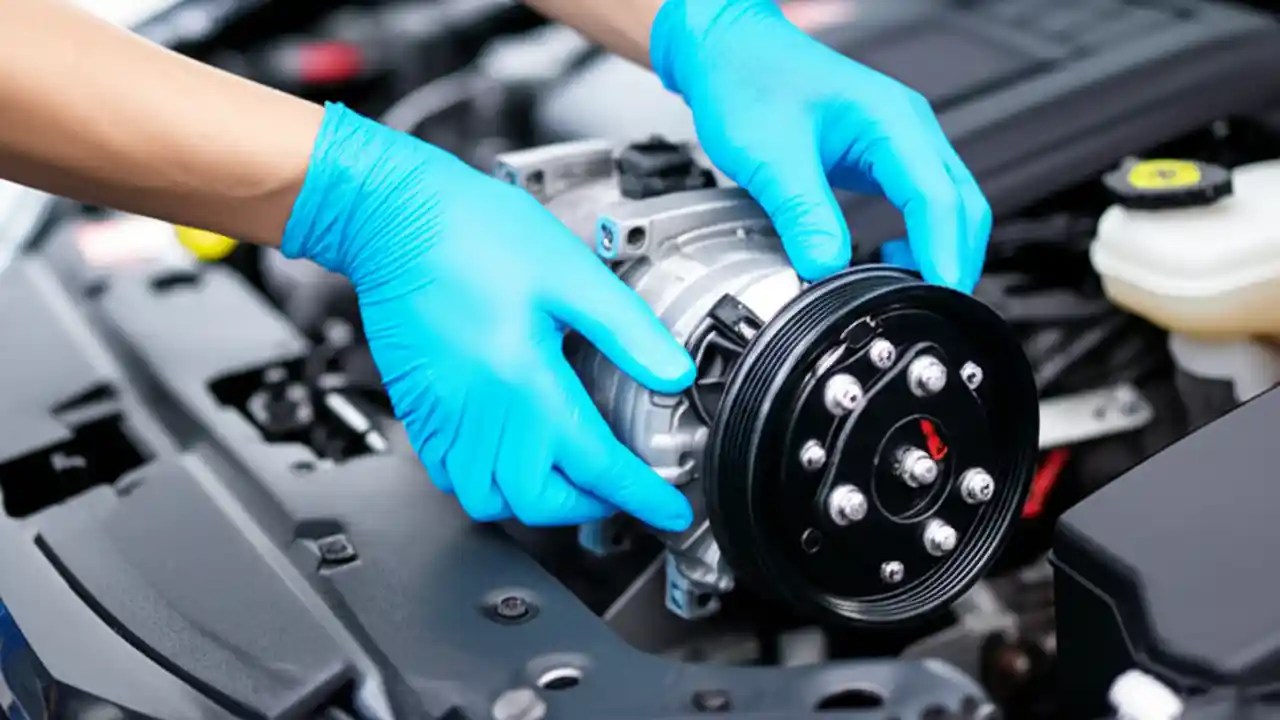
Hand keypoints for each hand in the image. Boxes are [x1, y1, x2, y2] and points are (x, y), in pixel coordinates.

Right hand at [282, 104, 695, 530]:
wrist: (393, 215)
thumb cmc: (473, 232)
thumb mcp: (571, 272)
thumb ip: (627, 329)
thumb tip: (675, 373)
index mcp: (524, 384)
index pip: (596, 467)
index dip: (641, 496)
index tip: (669, 512)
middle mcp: (480, 415)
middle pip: (540, 501)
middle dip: (589, 506)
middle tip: (619, 487)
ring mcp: (443, 417)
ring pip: (489, 499)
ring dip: (535, 502)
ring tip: (568, 477)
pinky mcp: (419, 410)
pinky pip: (450, 475)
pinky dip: (487, 484)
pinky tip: (511, 456)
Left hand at [650, 0, 990, 290]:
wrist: (727, 50)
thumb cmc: (748, 80)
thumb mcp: (771, 157)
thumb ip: (802, 215)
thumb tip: (824, 268)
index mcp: (891, 122)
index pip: (938, 198)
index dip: (942, 254)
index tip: (937, 296)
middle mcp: (906, 128)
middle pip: (962, 204)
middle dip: (954, 259)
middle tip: (932, 308)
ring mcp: (899, 141)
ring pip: (947, 204)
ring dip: (940, 249)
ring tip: (910, 291)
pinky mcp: (881, 156)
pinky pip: (920, 201)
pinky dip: (920, 237)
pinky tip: (891, 259)